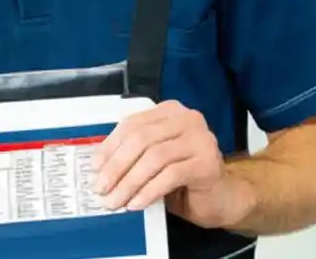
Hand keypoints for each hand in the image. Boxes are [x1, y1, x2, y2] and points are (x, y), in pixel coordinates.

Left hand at [90, 100, 248, 227]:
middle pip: (141, 140)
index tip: (94, 168)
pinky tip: (136, 203)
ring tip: (116, 200)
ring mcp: (200, 139)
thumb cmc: (183, 177)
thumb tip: (98, 167)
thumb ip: (132, 155)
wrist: (221, 197)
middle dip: (116, 166)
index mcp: (169, 112)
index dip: (109, 147)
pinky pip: (170, 175)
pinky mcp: (207, 163)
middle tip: (101, 188)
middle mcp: (187, 119)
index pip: (132, 124)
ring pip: (154, 158)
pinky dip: (148, 190)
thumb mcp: (153, 160)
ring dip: (129, 182)